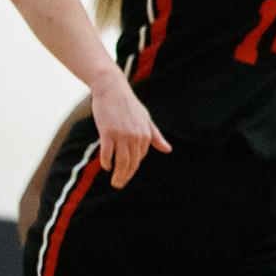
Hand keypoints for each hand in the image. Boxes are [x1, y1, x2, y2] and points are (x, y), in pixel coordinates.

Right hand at [88, 70, 169, 187]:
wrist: (112, 89)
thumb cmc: (129, 105)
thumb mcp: (146, 120)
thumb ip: (156, 136)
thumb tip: (168, 150)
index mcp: (146, 133)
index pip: (140, 157)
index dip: (133, 167)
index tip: (126, 173)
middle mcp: (136, 135)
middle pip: (132, 162)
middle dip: (126, 176)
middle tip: (119, 185)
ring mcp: (122, 134)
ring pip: (121, 161)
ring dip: (118, 175)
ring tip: (115, 183)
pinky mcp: (108, 133)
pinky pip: (107, 153)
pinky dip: (106, 162)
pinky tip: (106, 166)